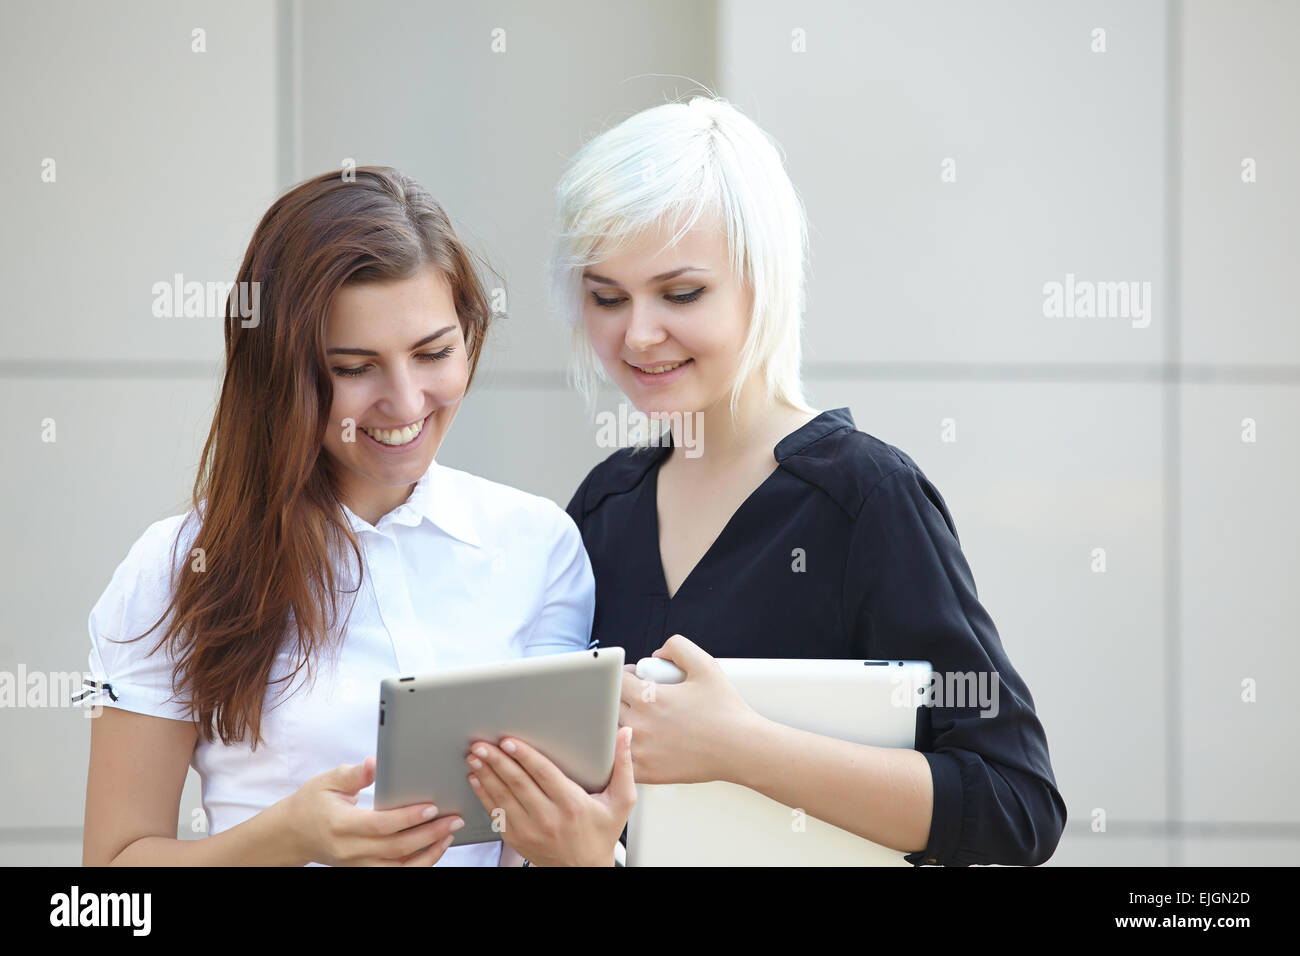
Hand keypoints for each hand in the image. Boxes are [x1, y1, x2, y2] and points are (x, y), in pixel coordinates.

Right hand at [280, 755, 463, 865]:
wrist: (291, 834)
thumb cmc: (311, 803)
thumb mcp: (328, 781)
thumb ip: (354, 773)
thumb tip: (375, 763)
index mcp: (341, 824)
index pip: (380, 824)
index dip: (408, 818)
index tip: (432, 807)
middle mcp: (349, 849)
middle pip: (395, 848)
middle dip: (429, 835)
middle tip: (454, 820)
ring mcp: (355, 865)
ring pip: (397, 868)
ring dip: (427, 855)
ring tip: (448, 836)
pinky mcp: (361, 870)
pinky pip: (393, 874)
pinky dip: (416, 865)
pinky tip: (433, 850)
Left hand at [465, 726, 634, 866]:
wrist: (584, 869)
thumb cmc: (602, 833)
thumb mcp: (622, 801)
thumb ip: (624, 766)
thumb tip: (624, 735)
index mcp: (572, 804)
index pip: (543, 774)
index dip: (525, 756)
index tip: (509, 741)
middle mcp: (548, 817)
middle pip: (518, 783)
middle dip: (497, 761)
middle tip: (482, 744)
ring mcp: (530, 830)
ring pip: (503, 797)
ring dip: (486, 775)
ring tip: (474, 757)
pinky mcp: (517, 838)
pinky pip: (496, 813)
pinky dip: (484, 795)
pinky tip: (476, 779)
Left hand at [620, 634, 759, 784]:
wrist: (741, 748)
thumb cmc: (725, 709)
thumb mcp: (705, 664)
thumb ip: (676, 647)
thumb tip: (656, 654)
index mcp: (648, 697)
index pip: (613, 680)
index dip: (622, 675)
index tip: (634, 678)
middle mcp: (640, 724)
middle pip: (607, 707)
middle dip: (617, 698)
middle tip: (634, 698)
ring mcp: (641, 750)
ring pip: (609, 734)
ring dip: (616, 724)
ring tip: (636, 720)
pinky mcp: (647, 773)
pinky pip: (619, 762)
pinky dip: (621, 753)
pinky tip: (635, 745)